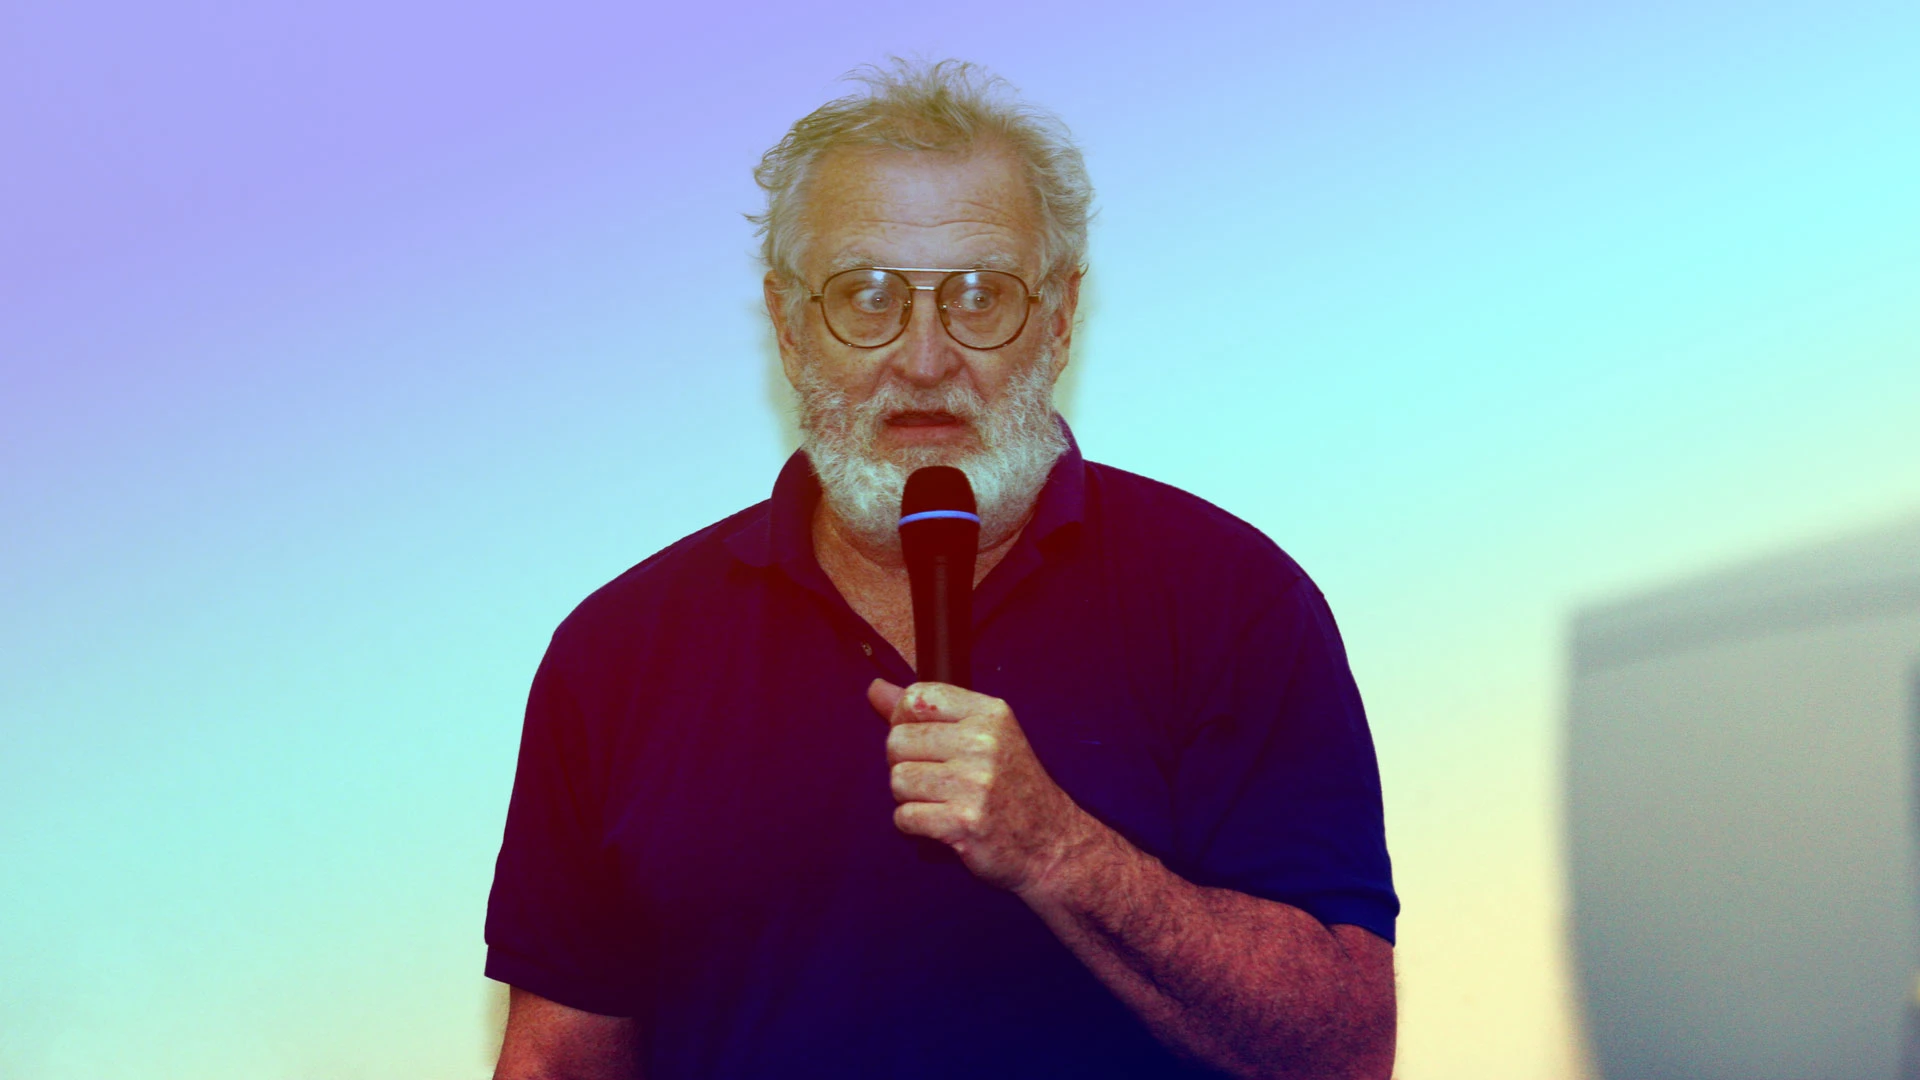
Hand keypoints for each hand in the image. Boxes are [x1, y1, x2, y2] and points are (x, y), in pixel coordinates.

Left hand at [868, 678, 1092, 893]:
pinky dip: (914, 824)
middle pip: (898, 740)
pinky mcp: (964, 822)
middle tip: (934, 778)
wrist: (1051, 842)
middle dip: (905, 763)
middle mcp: (983, 743)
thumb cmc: (1012, 787)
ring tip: (939, 801)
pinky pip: (905, 816)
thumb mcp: (983, 735)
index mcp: (989, 714)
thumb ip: (927, 711)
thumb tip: (876, 689)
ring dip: (909, 796)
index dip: (904, 720)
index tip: (922, 740)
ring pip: (898, 780)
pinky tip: (939, 822)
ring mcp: (974, 783)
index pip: (916, 696)